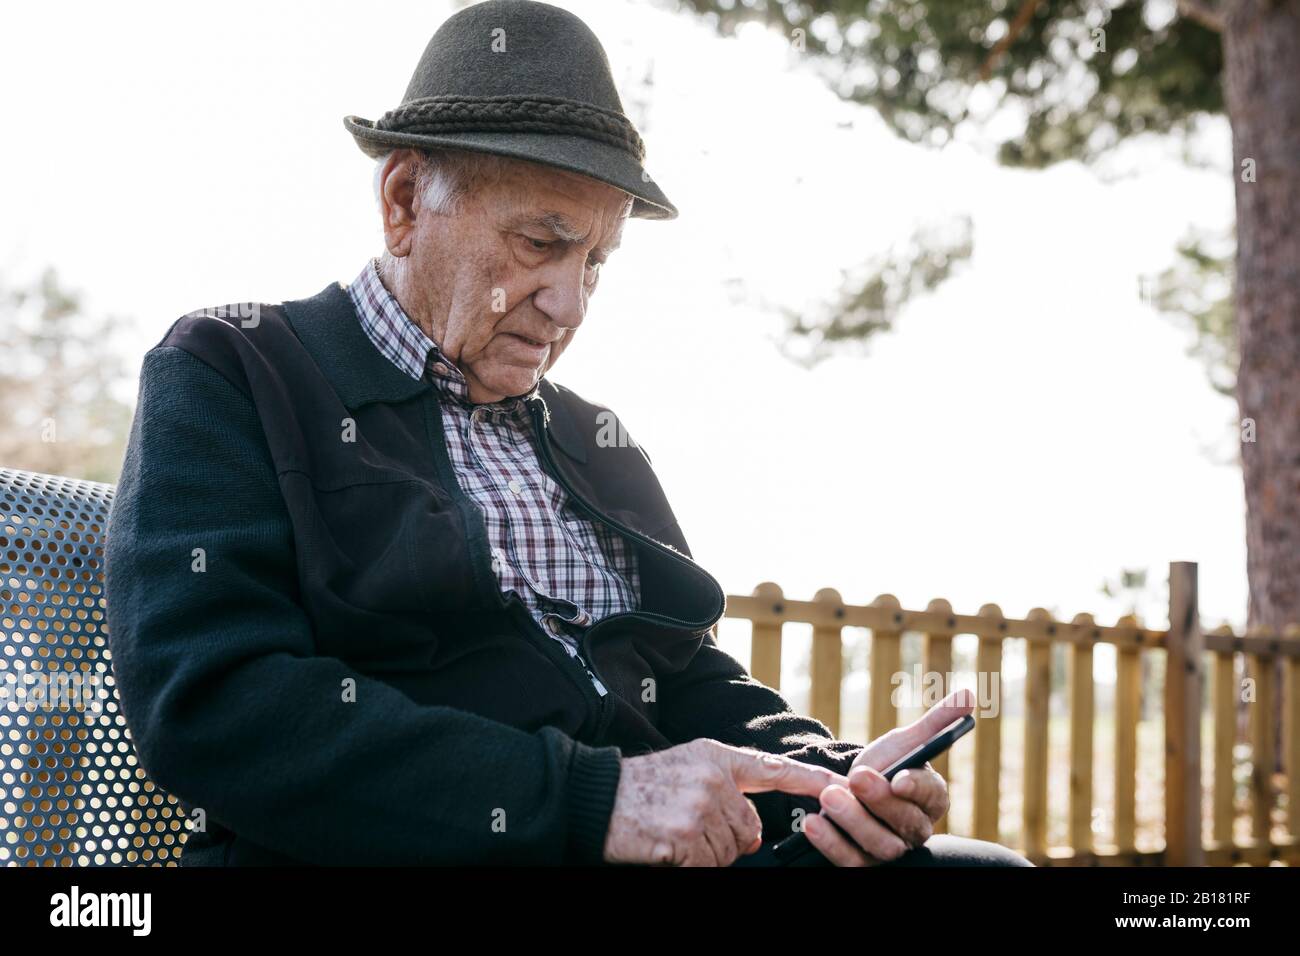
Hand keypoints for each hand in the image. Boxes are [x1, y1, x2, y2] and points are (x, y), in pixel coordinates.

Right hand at [602, 738, 849, 865]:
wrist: (593, 795)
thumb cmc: (637, 787)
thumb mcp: (684, 769)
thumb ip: (722, 789)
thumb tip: (751, 834)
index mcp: (714, 756)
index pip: (771, 770)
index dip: (809, 780)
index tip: (838, 787)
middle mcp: (712, 778)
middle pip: (749, 830)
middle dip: (727, 841)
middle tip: (688, 830)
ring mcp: (699, 807)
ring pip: (728, 853)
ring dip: (704, 855)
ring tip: (673, 836)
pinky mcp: (684, 836)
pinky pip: (706, 867)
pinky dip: (688, 866)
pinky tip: (666, 848)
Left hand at [804, 688, 974, 866]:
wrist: (849, 790)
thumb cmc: (886, 766)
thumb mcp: (905, 742)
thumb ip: (936, 722)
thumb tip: (969, 692)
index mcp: (931, 800)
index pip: (932, 796)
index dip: (917, 787)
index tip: (900, 776)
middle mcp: (914, 831)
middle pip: (905, 824)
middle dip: (880, 800)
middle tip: (856, 777)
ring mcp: (889, 850)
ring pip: (880, 846)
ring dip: (853, 821)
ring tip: (828, 796)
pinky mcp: (861, 863)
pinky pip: (850, 861)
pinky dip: (831, 843)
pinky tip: (813, 823)